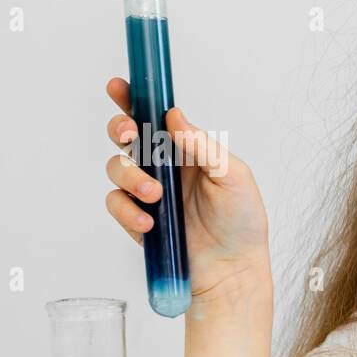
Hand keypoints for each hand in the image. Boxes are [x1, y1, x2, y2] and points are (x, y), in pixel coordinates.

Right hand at [103, 78, 272, 304]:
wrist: (233, 270)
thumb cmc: (241, 222)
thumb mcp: (233, 177)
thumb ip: (203, 146)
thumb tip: (174, 116)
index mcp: (188, 151)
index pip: (156, 118)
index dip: (133, 99)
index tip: (119, 86)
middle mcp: (164, 167)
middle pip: (126, 136)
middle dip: (120, 129)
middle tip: (131, 136)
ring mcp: (148, 192)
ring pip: (116, 167)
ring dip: (130, 176)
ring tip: (156, 195)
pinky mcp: (137, 218)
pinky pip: (115, 203)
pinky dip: (126, 210)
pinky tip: (148, 223)